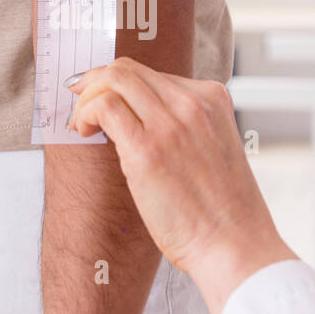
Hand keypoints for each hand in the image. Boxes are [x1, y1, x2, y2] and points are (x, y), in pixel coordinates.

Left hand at [68, 57, 293, 313]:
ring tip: (82, 124)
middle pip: (129, 68)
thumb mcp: (213, 149)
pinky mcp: (147, 149)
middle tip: (80, 103)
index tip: (102, 98)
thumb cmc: (222, 211)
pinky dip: (86, 112)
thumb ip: (185, 126)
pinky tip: (85, 132)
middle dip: (95, 82)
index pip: (153, 74)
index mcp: (213, 99)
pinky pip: (105, 107)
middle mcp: (193, 103)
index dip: (120, 84)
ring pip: (114, 79)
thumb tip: (136, 118)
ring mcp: (171, 123)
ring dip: (87, 97)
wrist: (234, 245)